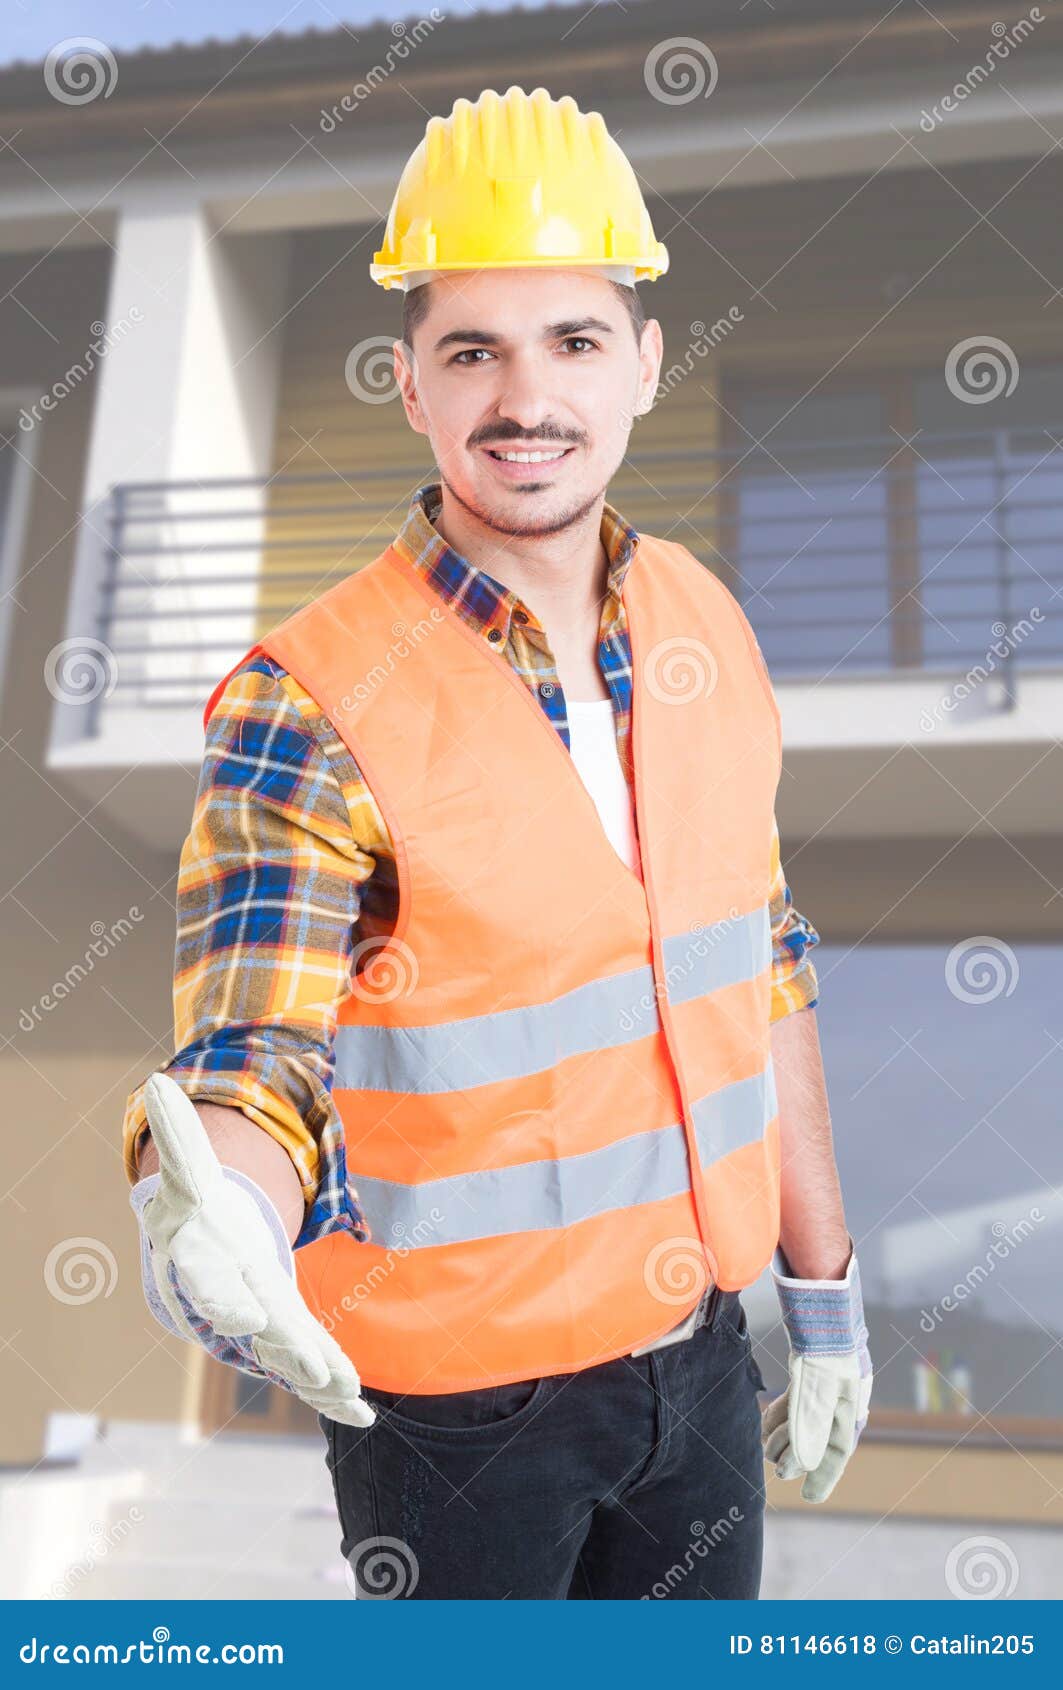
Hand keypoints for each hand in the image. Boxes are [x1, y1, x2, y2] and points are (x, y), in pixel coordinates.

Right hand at [140, 1072, 374, 1427]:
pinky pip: (309, 1368)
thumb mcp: (186, 1172)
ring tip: (352, 1400)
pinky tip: (362, 1417)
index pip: (212, 1287)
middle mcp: (234, 1304)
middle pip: (259, 1333)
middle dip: (287, 1350)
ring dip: (320, 1380)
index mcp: (208, 1267)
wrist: (201, 1253)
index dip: (227, 1303)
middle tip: (314, 1369)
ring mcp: (261, 1327)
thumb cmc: (194, 1210)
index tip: (246, 1320)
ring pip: (289, 1359)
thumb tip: (157, 1082)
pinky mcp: (287, 1338)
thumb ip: (176, 1137)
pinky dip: (332, 1392)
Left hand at [762, 1238, 871, 1502]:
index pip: (838, 1449)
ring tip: (765, 1450)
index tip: (811, 1497)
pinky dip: (781, 1412)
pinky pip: (796, 1397)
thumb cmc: (825, 1344)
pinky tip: (764, 1423)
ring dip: (786, 1435)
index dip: (824, 1476)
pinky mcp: (808, 1364)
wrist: (823, 1295)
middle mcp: (840, 1395)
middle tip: (778, 1471)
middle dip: (799, 1456)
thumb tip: (801, 1464)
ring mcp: (824, 1379)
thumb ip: (808, 1426)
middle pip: (820, 1435)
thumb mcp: (816, 1387)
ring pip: (804, 1417)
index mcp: (850, 1405)